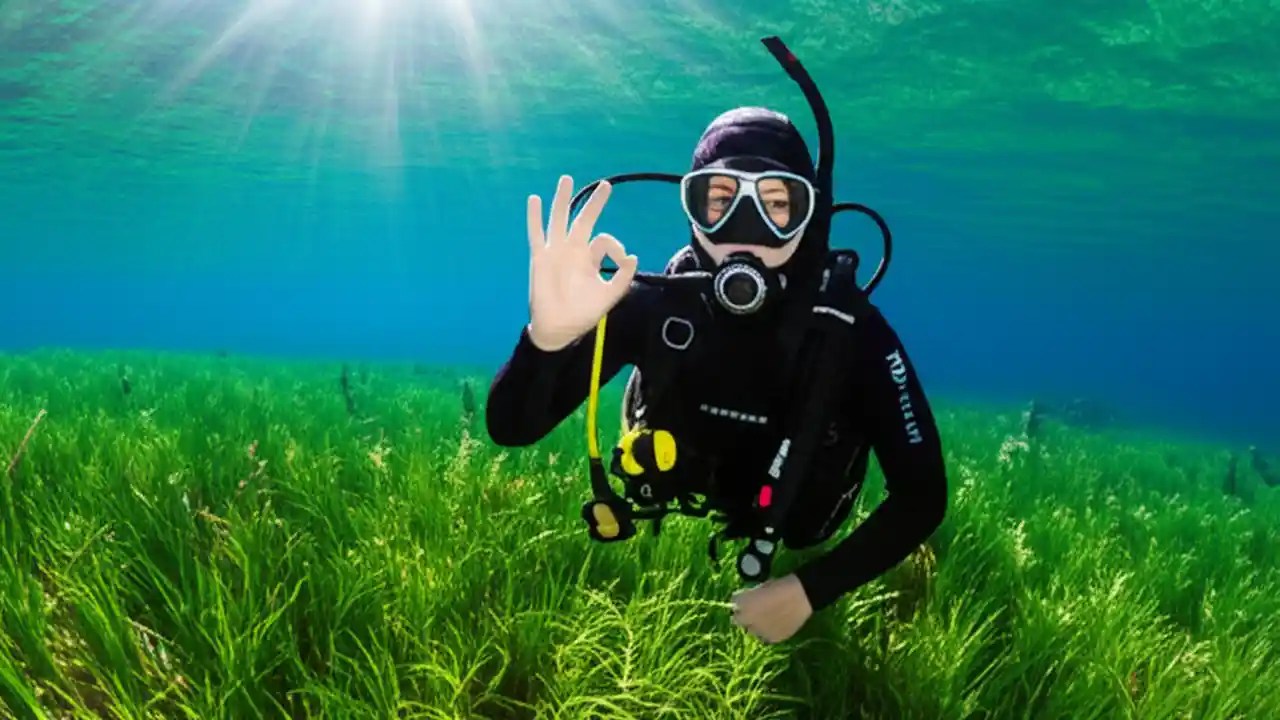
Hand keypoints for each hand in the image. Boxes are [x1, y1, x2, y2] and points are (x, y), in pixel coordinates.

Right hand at [526, 175, 638, 350]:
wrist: (559, 328)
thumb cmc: (583, 312)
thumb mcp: (610, 295)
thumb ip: (623, 277)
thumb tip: (634, 256)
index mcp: (590, 258)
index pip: (605, 240)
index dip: (617, 246)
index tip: (623, 259)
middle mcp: (573, 250)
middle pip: (584, 220)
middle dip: (594, 203)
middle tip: (605, 185)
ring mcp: (556, 251)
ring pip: (559, 219)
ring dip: (562, 199)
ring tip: (566, 179)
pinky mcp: (541, 257)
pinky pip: (536, 234)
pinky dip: (534, 217)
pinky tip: (534, 199)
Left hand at [730, 574, 813, 643]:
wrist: (801, 596)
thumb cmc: (781, 586)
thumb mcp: (762, 586)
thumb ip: (751, 595)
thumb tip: (747, 600)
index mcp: (743, 603)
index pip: (734, 602)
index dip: (740, 601)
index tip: (745, 600)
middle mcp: (747, 619)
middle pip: (737, 620)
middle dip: (743, 615)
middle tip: (753, 611)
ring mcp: (759, 631)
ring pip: (751, 630)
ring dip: (754, 625)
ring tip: (766, 619)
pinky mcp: (772, 638)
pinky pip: (765, 637)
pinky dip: (768, 632)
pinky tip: (775, 625)